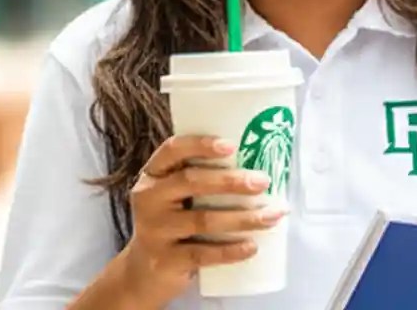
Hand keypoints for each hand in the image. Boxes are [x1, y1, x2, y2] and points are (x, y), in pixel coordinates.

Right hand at [114, 135, 286, 307]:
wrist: (144, 272)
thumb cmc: (172, 224)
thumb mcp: (174, 197)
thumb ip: (200, 181)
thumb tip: (256, 169)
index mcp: (153, 175)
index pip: (172, 150)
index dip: (200, 144)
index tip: (232, 146)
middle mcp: (149, 199)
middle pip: (191, 181)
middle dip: (230, 181)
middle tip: (262, 182)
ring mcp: (154, 230)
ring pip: (203, 220)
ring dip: (242, 218)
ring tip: (272, 216)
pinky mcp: (165, 260)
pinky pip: (202, 254)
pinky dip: (230, 251)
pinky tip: (251, 247)